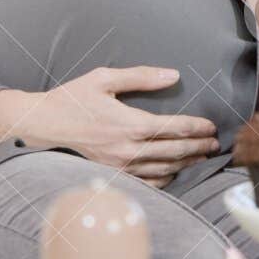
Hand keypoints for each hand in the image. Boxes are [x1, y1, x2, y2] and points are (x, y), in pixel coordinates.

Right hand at [0, 67, 219, 186]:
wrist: (44, 125)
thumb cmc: (73, 98)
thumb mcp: (104, 78)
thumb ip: (141, 77)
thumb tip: (173, 75)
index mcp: (130, 123)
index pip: (174, 128)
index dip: (197, 128)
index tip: (211, 127)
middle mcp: (128, 149)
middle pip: (175, 151)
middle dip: (198, 148)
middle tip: (215, 144)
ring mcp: (121, 165)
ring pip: (165, 169)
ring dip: (187, 164)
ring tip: (201, 158)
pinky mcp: (113, 175)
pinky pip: (147, 182)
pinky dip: (165, 178)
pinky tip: (175, 172)